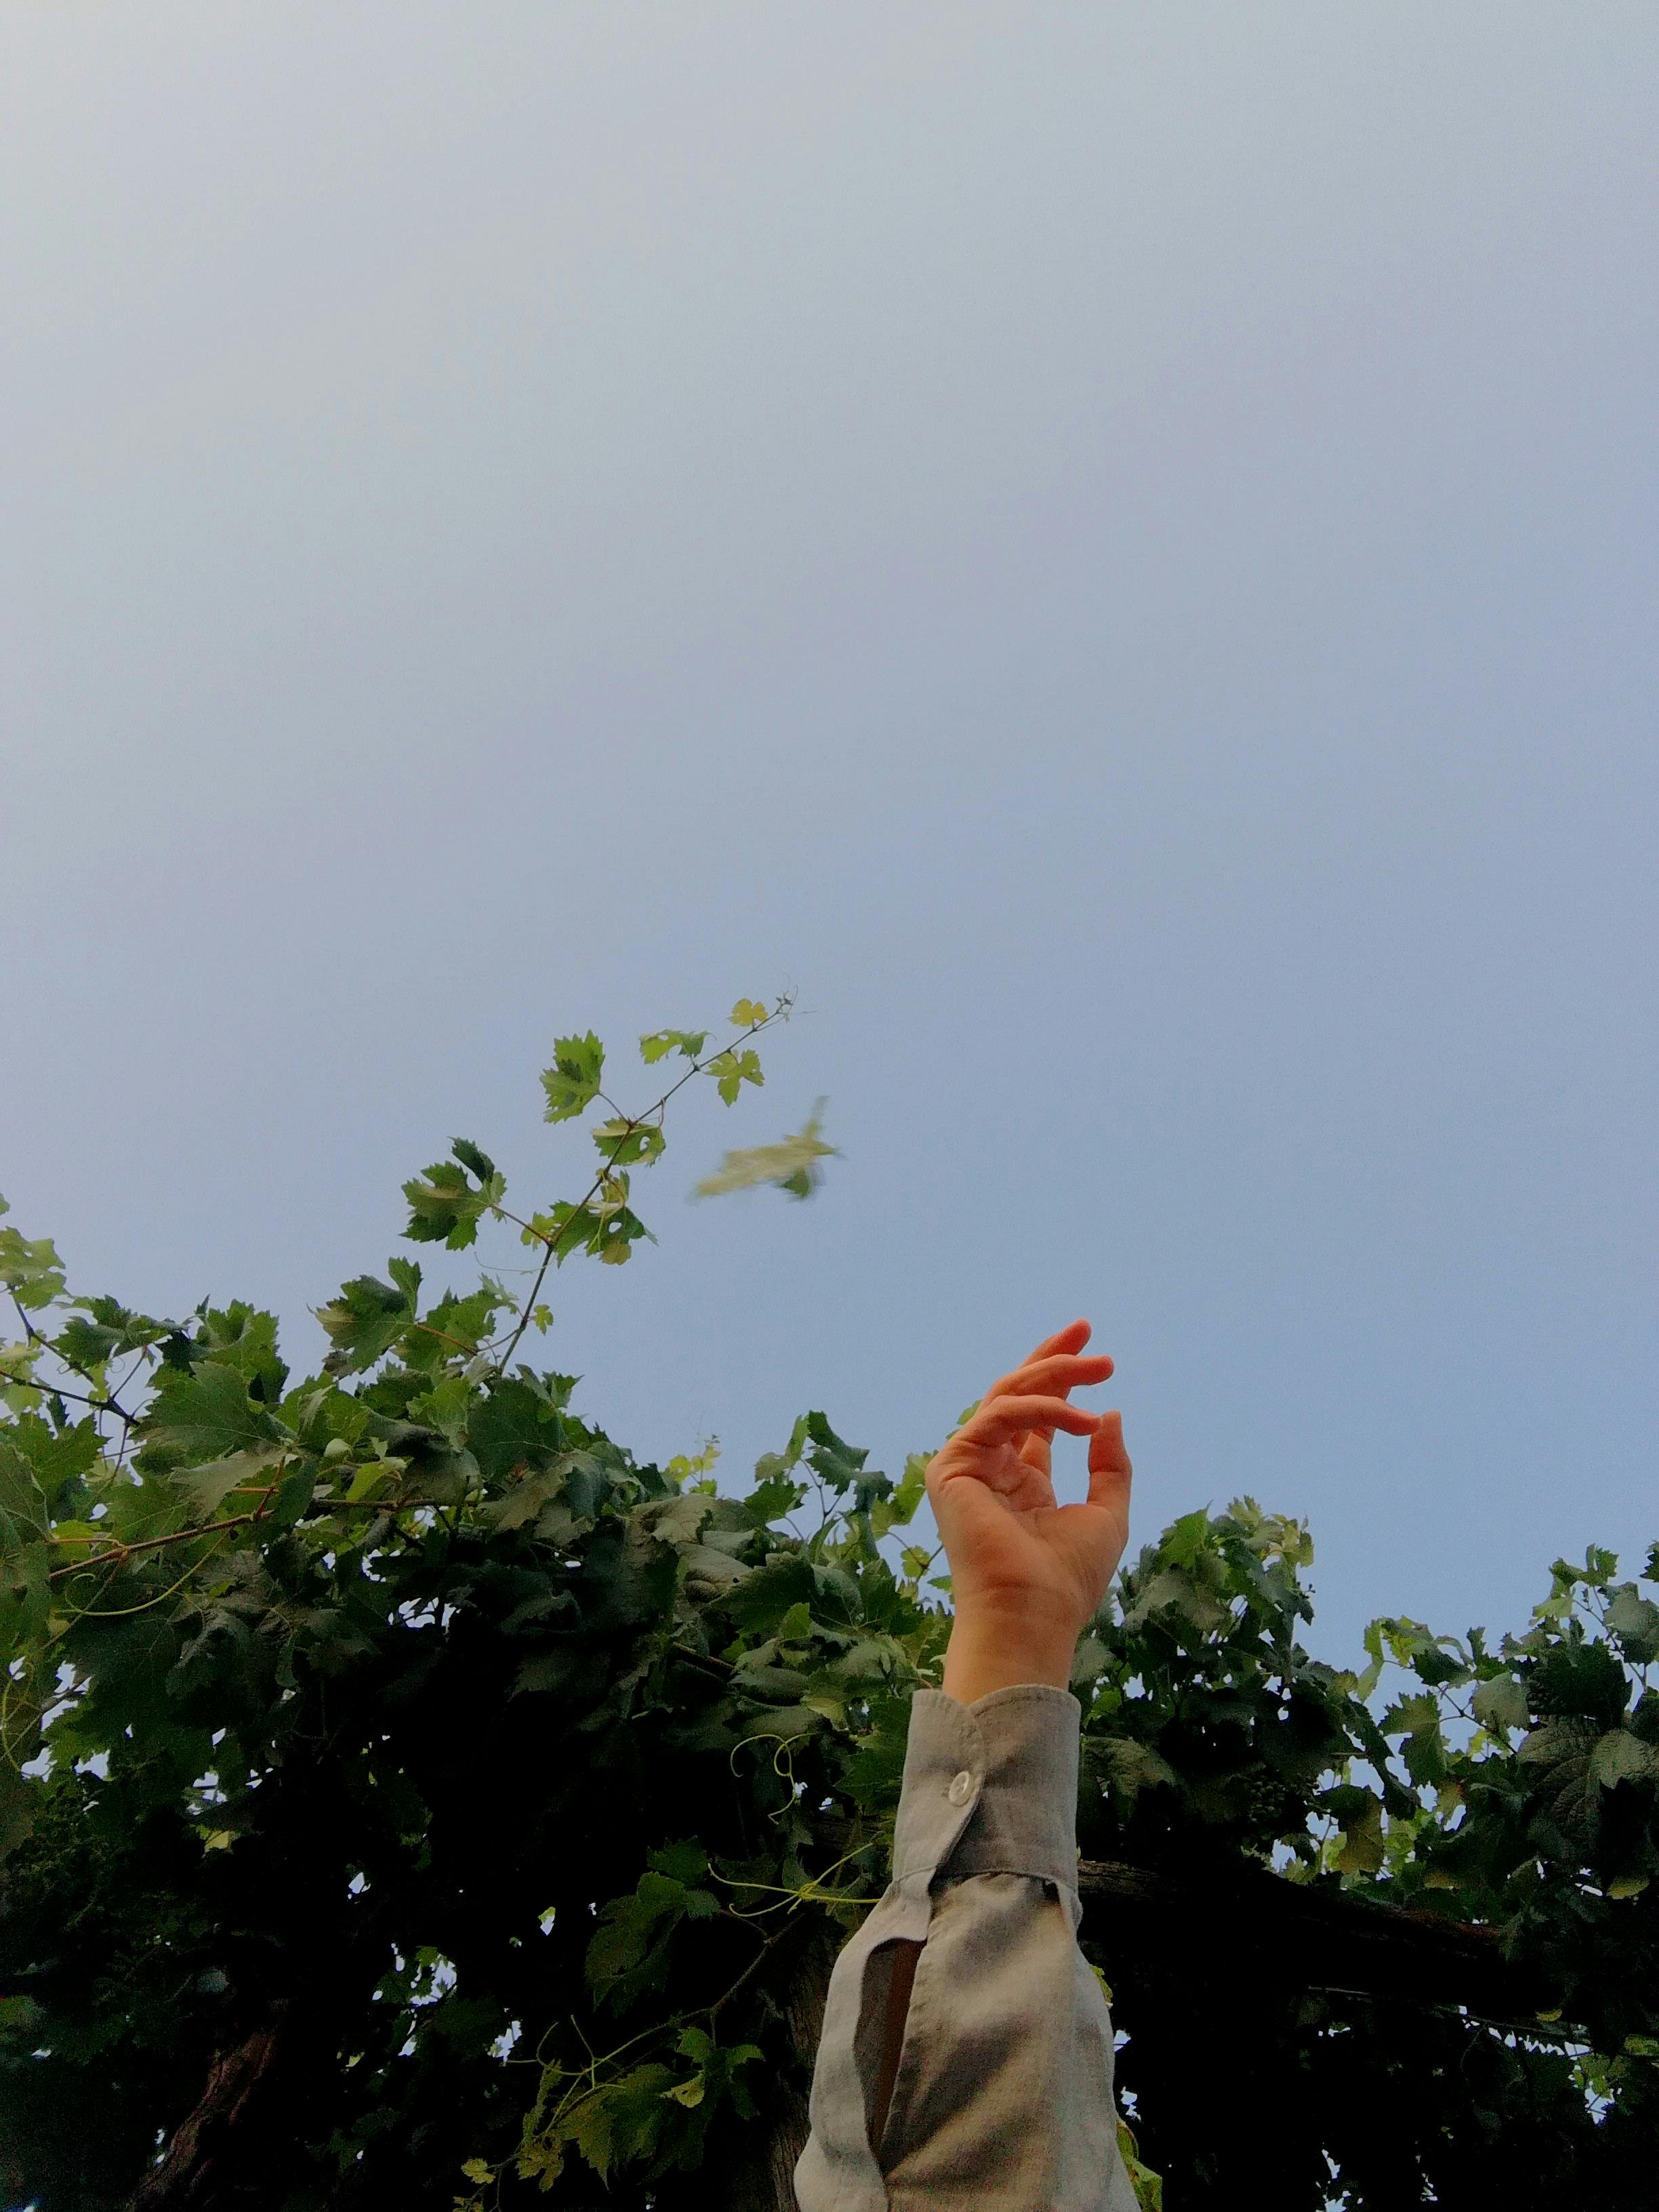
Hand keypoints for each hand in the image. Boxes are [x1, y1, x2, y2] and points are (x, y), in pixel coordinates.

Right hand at [928, 1321, 1131, 1704]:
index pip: (1039, 1416)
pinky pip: (997, 1417)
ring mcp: (969, 1465)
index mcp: (1023, 1480)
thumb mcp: (1106, 1513)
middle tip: (1088, 1330)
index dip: (1064, 1379)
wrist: (1032, 1613)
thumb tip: (1110, 1413)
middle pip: (1017, 1394)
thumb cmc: (1067, 1579)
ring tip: (1101, 1369)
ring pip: (1007, 1397)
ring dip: (1056, 1376)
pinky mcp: (952, 1467)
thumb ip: (1109, 1464)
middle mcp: (993, 1467)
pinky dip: (1041, 1409)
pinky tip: (1083, 1420)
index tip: (1097, 1351)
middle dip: (1054, 1359)